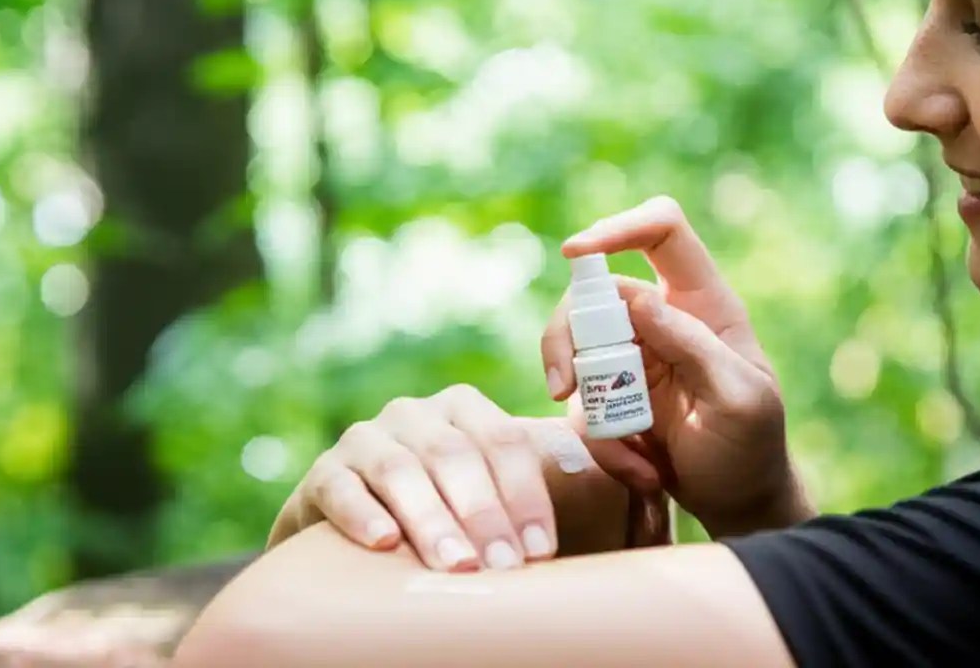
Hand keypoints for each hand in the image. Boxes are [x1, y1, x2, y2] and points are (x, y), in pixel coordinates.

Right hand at [266, 385, 638, 569]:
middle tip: (506, 567)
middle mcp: (416, 416)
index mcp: (465, 412)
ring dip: (431, 518)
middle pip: (455, 455)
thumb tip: (654, 476)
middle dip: (484, 513)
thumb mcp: (505, 495)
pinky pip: (342, 487)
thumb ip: (568, 478)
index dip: (526, 494)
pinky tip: (386, 544)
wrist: (358, 535)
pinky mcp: (325, 472)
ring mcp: (368, 440)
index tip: (545, 550)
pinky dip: (364, 514)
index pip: (504, 441)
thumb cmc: (453, 519)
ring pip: (401, 469)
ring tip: (458, 565)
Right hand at [543, 196, 814, 536]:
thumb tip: (639, 299)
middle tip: (563, 388)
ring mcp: (633, 358)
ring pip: (574, 351)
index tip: (576, 253)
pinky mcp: (612, 397)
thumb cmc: (753, 447)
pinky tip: (644, 473)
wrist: (740, 503)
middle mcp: (662, 320)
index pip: (662, 231)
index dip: (620, 228)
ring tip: (631, 457)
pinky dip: (601, 445)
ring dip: (585, 408)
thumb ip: (695, 347)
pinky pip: (580, 406)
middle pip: (593, 293)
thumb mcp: (739, 400)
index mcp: (704, 302)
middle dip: (566, 336)